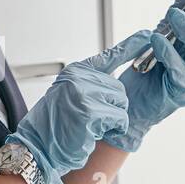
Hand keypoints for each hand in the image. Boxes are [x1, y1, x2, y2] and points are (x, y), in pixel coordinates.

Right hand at [7, 31, 150, 183]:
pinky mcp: (90, 112)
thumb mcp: (68, 94)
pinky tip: (93, 133)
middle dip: (114, 107)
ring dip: (113, 120)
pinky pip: (120, 119)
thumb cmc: (52, 126)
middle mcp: (79, 77)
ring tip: (91, 126)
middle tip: (94, 119)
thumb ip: (88, 83)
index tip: (147, 34)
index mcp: (75, 71)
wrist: (37, 148)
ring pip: (122, 103)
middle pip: (119, 88)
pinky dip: (112, 129)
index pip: (110, 55)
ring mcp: (84, 93)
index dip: (131, 46)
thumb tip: (113, 81)